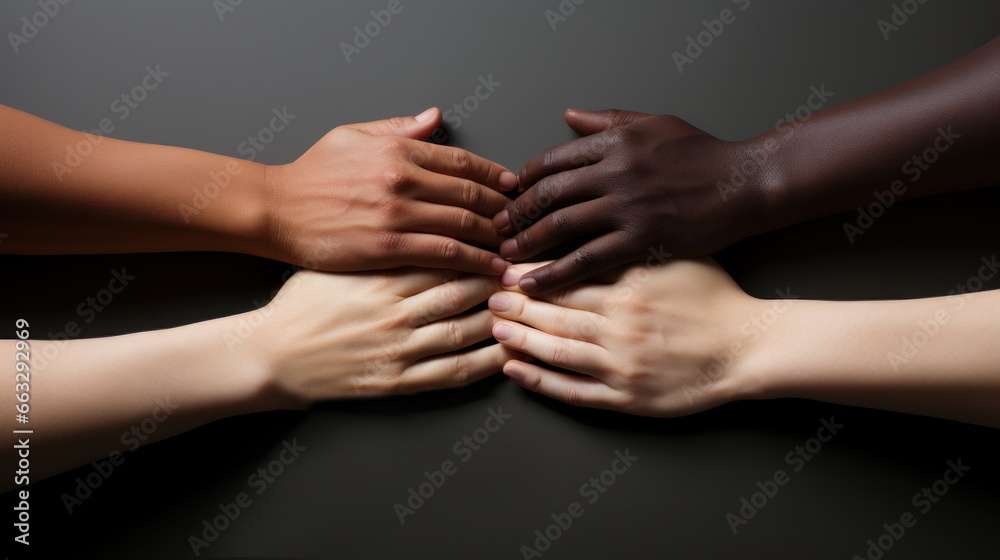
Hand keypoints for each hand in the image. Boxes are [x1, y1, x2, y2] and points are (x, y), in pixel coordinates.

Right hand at [250, 267, 519, 407]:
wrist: (273, 354)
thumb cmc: (303, 302)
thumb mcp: (339, 260)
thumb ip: (380, 240)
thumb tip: (416, 214)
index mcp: (379, 276)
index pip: (443, 255)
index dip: (480, 248)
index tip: (504, 241)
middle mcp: (393, 311)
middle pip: (461, 290)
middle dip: (499, 280)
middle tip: (527, 270)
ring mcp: (396, 349)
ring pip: (463, 329)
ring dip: (500, 317)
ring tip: (525, 305)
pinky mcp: (397, 381)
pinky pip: (451, 372)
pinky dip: (485, 362)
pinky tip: (508, 352)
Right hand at [262, 108, 517, 274]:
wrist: (275, 210)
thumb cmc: (310, 174)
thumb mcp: (352, 136)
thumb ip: (398, 127)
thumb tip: (434, 116)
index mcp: (397, 149)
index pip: (462, 161)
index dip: (494, 175)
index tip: (512, 187)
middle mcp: (402, 177)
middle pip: (471, 193)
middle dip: (502, 209)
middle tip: (522, 222)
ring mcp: (396, 213)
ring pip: (464, 223)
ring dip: (495, 236)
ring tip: (515, 247)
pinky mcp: (387, 247)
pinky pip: (444, 254)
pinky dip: (474, 261)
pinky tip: (491, 269)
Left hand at [487, 260, 763, 416]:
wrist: (748, 347)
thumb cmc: (715, 298)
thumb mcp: (675, 258)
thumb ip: (632, 246)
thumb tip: (590, 226)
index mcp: (629, 288)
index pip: (566, 278)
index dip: (530, 274)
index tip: (505, 267)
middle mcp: (620, 326)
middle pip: (552, 313)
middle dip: (515, 303)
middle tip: (488, 293)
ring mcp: (620, 366)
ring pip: (555, 350)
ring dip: (519, 338)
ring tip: (495, 326)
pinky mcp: (625, 398)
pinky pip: (572, 391)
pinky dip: (538, 381)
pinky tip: (514, 370)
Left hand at [494, 109, 771, 292]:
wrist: (743, 184)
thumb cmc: (701, 154)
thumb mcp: (653, 124)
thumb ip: (607, 120)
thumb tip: (568, 115)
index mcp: (615, 141)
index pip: (553, 160)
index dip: (525, 179)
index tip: (510, 195)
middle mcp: (616, 170)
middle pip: (549, 192)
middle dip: (516, 213)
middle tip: (494, 230)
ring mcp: (628, 206)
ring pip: (561, 225)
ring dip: (526, 243)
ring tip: (504, 257)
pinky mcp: (642, 239)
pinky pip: (587, 259)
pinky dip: (555, 273)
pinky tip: (533, 284)